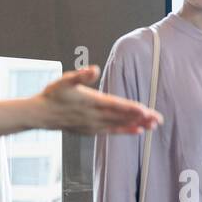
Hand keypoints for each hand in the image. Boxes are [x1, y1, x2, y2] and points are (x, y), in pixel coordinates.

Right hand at [33, 67, 161, 135]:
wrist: (42, 114)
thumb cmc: (54, 95)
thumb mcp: (64, 81)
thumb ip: (80, 75)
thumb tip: (93, 69)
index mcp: (91, 102)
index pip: (115, 105)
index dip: (130, 108)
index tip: (145, 110)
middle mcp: (95, 116)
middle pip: (122, 117)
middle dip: (141, 118)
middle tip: (159, 120)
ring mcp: (94, 125)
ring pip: (120, 125)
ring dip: (137, 125)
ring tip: (153, 126)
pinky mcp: (92, 131)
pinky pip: (113, 131)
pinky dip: (125, 131)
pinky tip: (138, 131)